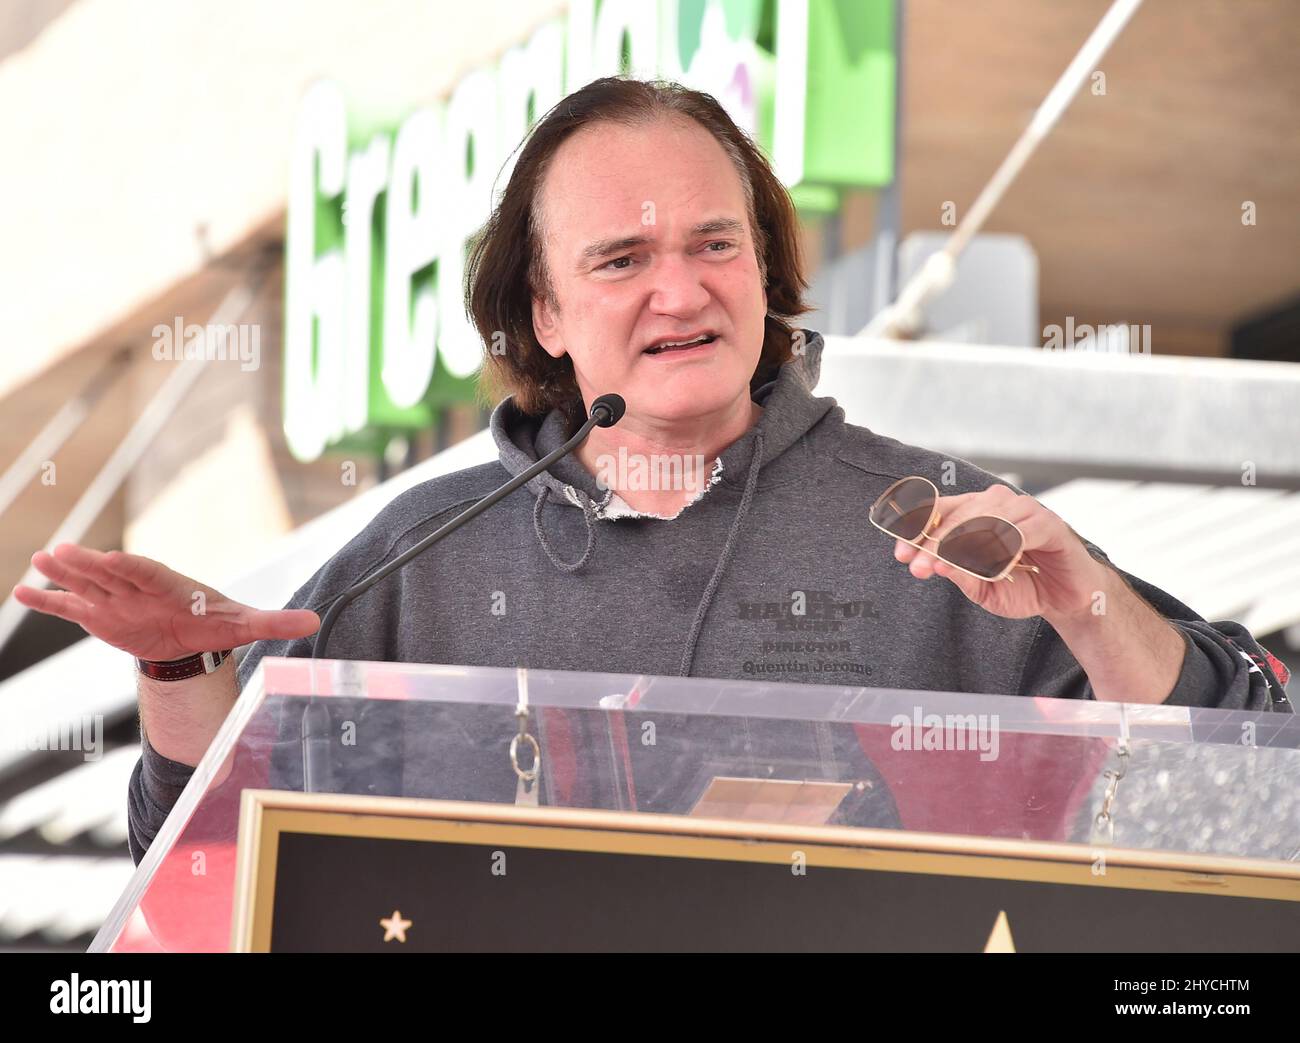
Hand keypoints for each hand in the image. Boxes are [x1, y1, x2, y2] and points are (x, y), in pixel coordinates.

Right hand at [13, 543, 319, 660]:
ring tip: (39, 560)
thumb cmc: (217, 621)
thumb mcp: (246, 624)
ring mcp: (116, 599)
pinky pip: (70, 608)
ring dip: (64, 574)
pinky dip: (48, 601)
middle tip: (61, 550)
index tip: (116, 559)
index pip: (150, 572)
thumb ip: (276, 622)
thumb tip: (317, 620)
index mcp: (171, 583)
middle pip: (112, 572)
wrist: (192, 636)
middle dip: (89, 563)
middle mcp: (138, 586)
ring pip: (88, 585)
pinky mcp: (100, 616)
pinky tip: (21, 593)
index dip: (133, 566)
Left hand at [892, 485, 1111, 624]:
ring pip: (984, 519)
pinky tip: (990, 567)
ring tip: (945, 567)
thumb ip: (960, 573)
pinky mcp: (1048, 524)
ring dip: (961, 546)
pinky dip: (999, 549)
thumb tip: (934, 565)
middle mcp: (997, 503)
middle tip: (919, 569)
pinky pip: (1018, 532)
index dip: (917, 529)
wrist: (1067, 598)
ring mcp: (1024, 510)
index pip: (939, 510)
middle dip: (933, 543)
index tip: (901, 555)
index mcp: (976, 512)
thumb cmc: (1023, 586)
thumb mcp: (982, 587)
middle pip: (957, 514)